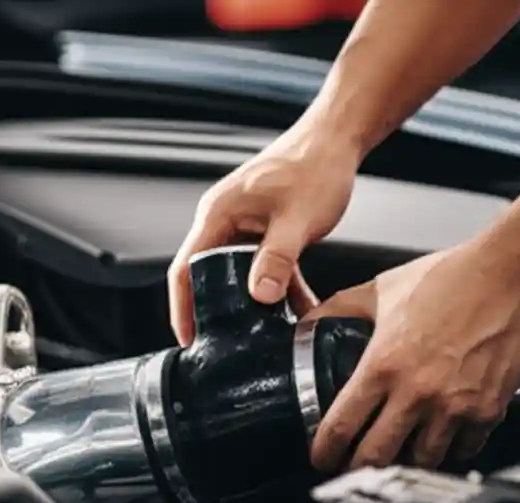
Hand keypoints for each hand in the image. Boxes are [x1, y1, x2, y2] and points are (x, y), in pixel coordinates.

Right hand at [169, 124, 361, 344]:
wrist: (336, 139)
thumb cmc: (314, 167)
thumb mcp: (296, 220)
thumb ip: (277, 259)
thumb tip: (260, 296)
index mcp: (218, 214)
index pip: (185, 268)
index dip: (182, 307)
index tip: (190, 339)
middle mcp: (224, 220)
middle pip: (209, 275)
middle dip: (220, 311)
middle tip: (230, 345)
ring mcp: (245, 226)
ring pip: (240, 275)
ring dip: (255, 303)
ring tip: (267, 336)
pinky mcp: (266, 230)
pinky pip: (264, 267)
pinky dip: (278, 288)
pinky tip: (298, 310)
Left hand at [305, 241, 519, 470]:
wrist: (512, 276)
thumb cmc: (452, 278)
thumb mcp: (382, 288)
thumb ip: (341, 309)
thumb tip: (310, 321)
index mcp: (383, 365)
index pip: (341, 426)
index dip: (325, 451)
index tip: (321, 457)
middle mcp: (417, 393)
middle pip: (376, 458)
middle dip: (358, 469)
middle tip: (353, 468)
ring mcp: (454, 407)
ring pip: (420, 462)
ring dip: (405, 463)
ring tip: (399, 454)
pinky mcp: (487, 411)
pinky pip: (463, 451)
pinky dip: (449, 451)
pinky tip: (441, 440)